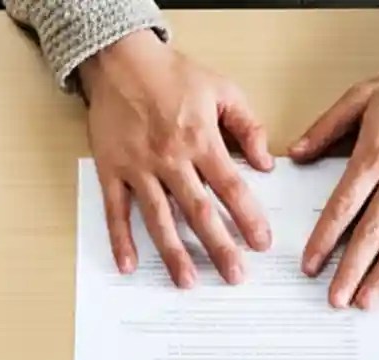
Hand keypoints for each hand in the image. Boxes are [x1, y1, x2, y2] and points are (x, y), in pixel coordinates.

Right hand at [79, 30, 273, 287]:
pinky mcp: (111, 170)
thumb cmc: (171, 73)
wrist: (120, 59)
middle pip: (198, 210)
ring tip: (188, 281)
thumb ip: (247, 125)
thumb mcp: (222, 88)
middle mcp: (170, 158)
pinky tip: (129, 264)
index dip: (248, 217)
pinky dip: (120, 239)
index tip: (262, 243)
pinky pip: (116, 210)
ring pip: (159, 217)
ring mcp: (138, 167)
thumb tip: (266, 163)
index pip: (231, 186)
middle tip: (234, 275)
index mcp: (200, 139)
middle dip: (218, 246)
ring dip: (174, 252)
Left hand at [291, 53, 378, 308]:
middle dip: (351, 269)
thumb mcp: (364, 96)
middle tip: (335, 299)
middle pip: (371, 232)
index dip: (324, 239)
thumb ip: (327, 126)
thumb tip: (294, 154)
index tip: (310, 265)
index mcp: (375, 155)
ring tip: (367, 302)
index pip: (343, 206)